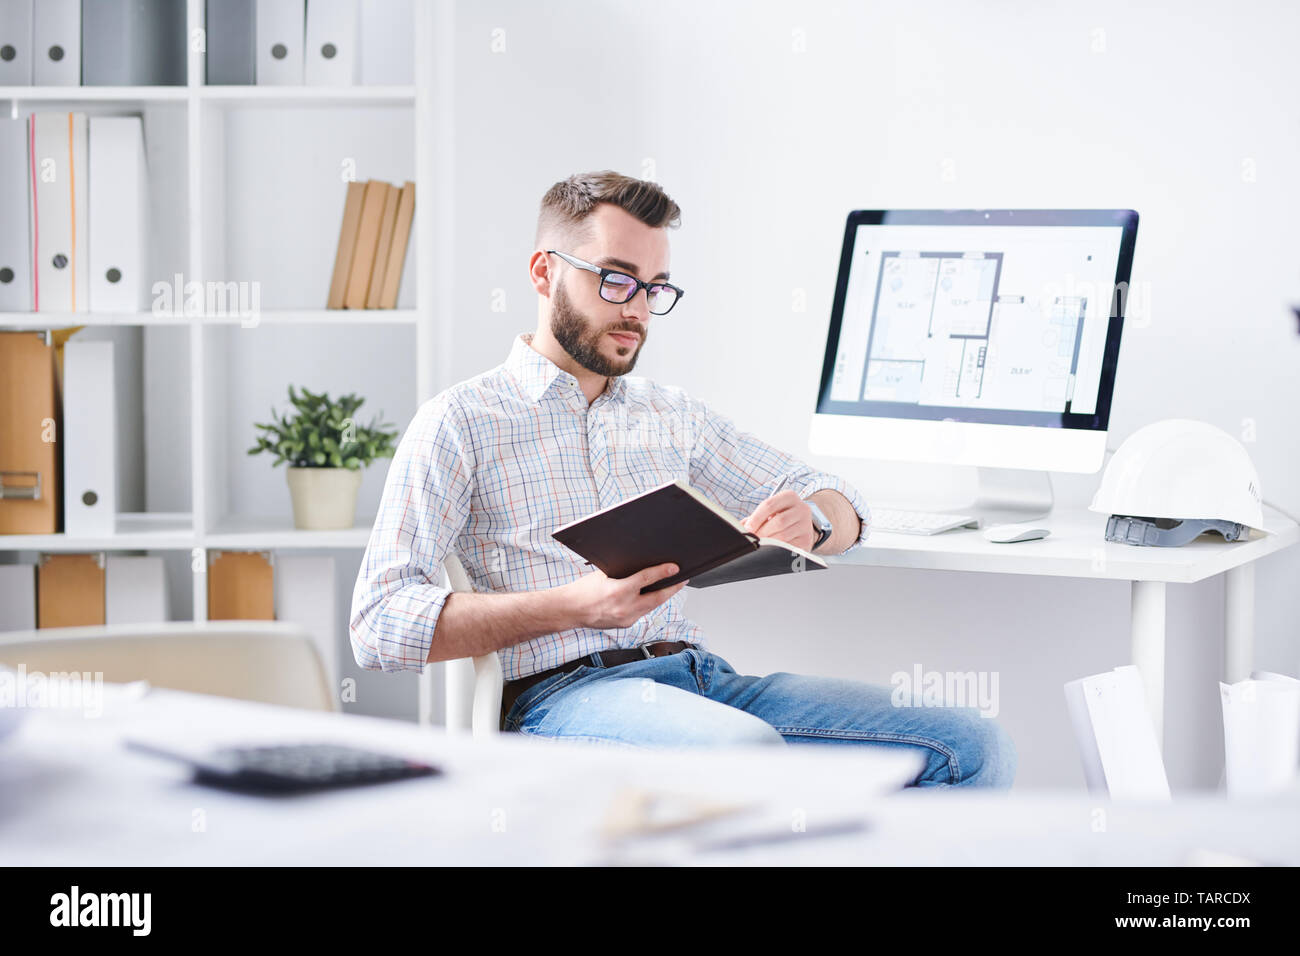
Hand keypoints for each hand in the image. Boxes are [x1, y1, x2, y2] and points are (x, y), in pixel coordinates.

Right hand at [563, 562, 688, 629]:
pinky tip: (652, 596)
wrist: (570, 610)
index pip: (646, 579)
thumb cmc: (583, 590)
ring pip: (651, 606)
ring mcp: (626, 619)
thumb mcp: (603, 574)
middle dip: (672, 588)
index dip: (663, 573)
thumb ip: (623, 571)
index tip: (676, 568)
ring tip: (672, 586)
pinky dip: (648, 603)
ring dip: (662, 596)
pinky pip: (642, 612)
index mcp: (618, 591)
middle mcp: (624, 608)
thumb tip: (642, 563)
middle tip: (683, 579)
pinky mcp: (625, 625)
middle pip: (657, 598)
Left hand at [742, 490, 814, 550]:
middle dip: (761, 532)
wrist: (800, 525)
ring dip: (768, 542)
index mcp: (789, 497)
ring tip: (759, 545)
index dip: (756, 518)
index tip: (747, 528)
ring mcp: (806, 525)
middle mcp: (802, 509)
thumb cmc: (779, 516)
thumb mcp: (770, 511)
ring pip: (783, 536)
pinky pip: (789, 547)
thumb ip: (755, 517)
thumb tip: (739, 527)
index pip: (770, 504)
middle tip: (751, 539)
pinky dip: (777, 549)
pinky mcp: (806, 540)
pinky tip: (770, 550)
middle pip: (778, 521)